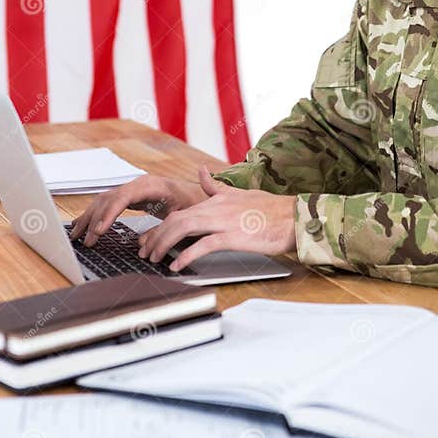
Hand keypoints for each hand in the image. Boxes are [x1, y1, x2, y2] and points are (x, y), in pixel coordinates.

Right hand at [69, 174, 208, 246]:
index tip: (99, 230)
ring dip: (89, 218)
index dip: (109, 213)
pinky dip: (93, 214)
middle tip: (87, 241)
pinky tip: (82, 224)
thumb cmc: (191, 203)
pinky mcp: (129, 195)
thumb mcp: (182, 216)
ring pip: (104, 200)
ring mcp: (131, 188)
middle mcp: (138, 183)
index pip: (124, 197)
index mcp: (151, 185)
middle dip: (95, 220)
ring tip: (77, 236)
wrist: (194, 192)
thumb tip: (142, 245)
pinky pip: (107, 203)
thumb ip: (163, 229)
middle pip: (110, 198)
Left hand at [137, 165, 296, 270]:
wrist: (293, 217)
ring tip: (154, 258)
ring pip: (183, 228)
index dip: (159, 226)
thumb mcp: (239, 193)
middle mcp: (214, 207)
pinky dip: (186, 255)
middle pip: (174, 219)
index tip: (147, 239)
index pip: (178, 211)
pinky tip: (176, 265)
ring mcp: (223, 221)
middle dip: (155, 236)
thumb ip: (216, 186)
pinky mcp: (233, 236)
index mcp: (214, 199)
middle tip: (144, 251)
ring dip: (163, 244)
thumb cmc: (269, 209)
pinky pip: (203, 245)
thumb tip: (201, 172)